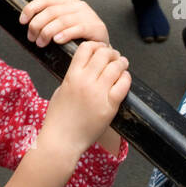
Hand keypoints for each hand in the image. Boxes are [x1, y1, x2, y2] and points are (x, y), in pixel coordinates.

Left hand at [20, 0, 107, 46]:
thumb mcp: (66, 18)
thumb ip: (56, 6)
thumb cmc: (81, 34)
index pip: (46, 0)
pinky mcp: (96, 27)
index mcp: (69, 0)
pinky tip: (57, 40)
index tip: (22, 20)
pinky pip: (78, 29)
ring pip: (62, 21)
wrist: (100, 47)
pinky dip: (65, 34)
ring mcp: (88, 15)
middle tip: (32, 37)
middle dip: (37, 25)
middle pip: (51, 11)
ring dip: (47, 32)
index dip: (32, 9)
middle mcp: (78, 5)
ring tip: (41, 43)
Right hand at [39, 40, 130, 155]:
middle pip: (103, 54)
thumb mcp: (61, 90)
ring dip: (121, 62)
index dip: (95, 45)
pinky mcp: (109, 106)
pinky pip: (123, 85)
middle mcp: (85, 82)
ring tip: (122, 63)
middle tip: (113, 56)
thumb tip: (87, 66)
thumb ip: (73, 76)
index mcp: (71, 76)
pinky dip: (126, 78)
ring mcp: (98, 94)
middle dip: (110, 52)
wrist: (62, 140)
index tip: (99, 48)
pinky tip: (124, 78)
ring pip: (116, 67)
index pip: (86, 48)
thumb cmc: (59, 118)